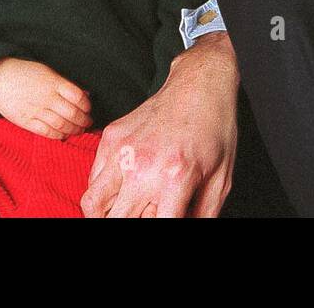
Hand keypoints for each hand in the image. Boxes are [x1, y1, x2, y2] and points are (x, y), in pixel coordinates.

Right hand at [0, 57, 91, 138]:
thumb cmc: (25, 73)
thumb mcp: (47, 72)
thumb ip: (65, 84)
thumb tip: (85, 95)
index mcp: (54, 83)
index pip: (78, 97)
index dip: (87, 106)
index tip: (88, 109)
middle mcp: (47, 97)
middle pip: (72, 113)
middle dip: (84, 121)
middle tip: (88, 123)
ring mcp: (36, 110)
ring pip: (62, 125)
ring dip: (74, 130)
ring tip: (79, 130)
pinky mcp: (26, 121)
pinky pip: (46, 132)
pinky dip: (58, 135)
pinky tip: (64, 134)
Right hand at [81, 32, 238, 217]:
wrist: (200, 85)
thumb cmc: (214, 131)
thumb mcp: (221, 180)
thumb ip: (202, 216)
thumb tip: (186, 228)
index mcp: (174, 178)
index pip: (154, 227)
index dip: (158, 229)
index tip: (163, 219)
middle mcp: (142, 166)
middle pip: (117, 221)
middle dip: (132, 222)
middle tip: (148, 212)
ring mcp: (121, 151)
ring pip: (92, 205)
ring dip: (107, 214)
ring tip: (127, 210)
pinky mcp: (110, 138)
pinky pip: (92, 180)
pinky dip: (102, 193)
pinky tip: (124, 189)